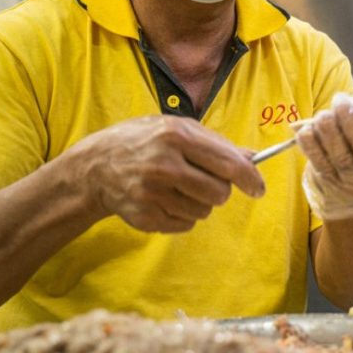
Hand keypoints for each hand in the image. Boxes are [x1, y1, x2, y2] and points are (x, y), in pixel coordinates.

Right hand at [71, 115, 264, 231]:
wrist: (93, 167)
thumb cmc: (142, 142)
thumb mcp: (175, 128)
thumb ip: (215, 143)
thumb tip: (252, 157)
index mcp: (176, 136)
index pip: (229, 165)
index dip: (250, 179)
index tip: (259, 189)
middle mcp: (164, 165)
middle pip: (220, 193)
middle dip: (219, 190)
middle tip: (204, 181)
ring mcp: (153, 194)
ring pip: (204, 211)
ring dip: (199, 203)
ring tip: (178, 188)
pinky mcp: (145, 216)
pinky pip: (185, 224)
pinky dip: (182, 215)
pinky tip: (164, 199)